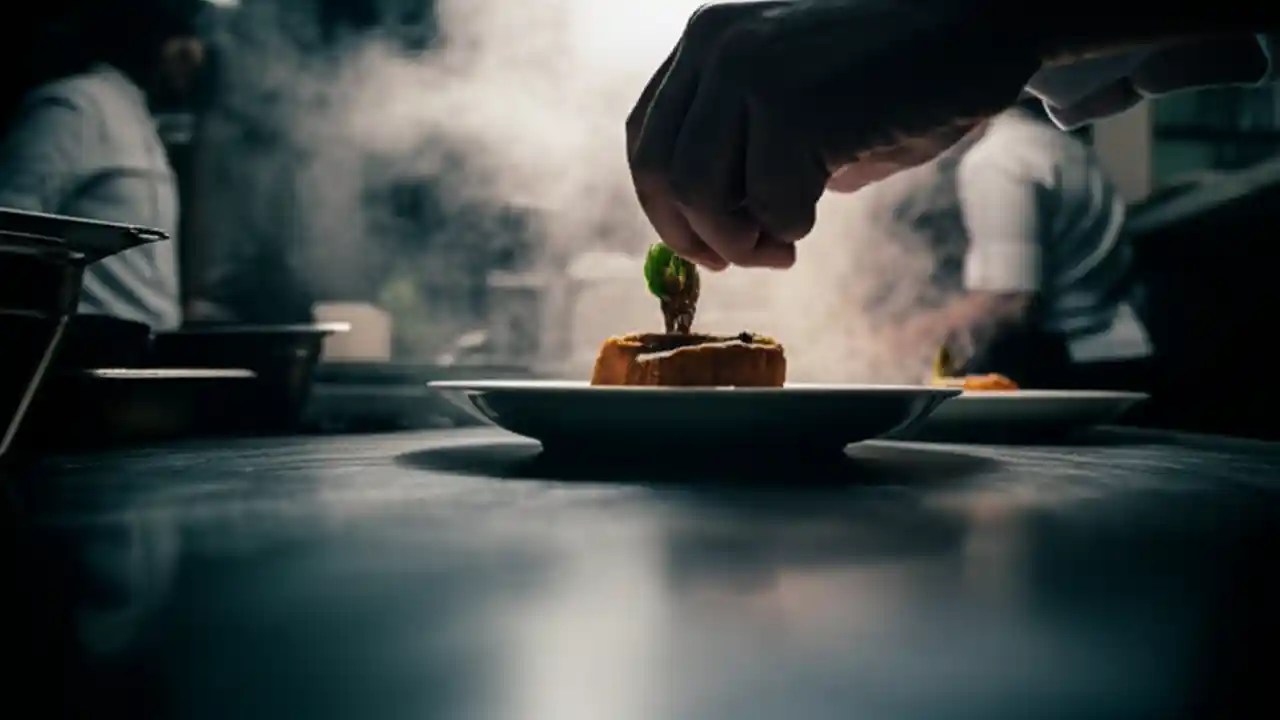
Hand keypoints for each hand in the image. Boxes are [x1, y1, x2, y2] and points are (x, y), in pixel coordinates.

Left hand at [627, 0, 1041, 269]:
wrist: (981, 25)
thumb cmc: (898, 73)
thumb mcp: (798, 103)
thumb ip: (743, 151)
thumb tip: (708, 234)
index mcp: (708, 41)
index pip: (646, 139)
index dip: (666, 208)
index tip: (708, 246)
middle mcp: (715, 45)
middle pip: (659, 171)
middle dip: (697, 235)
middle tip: (751, 257)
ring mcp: (749, 68)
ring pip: (701, 194)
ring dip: (744, 240)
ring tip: (787, 241)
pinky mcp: (792, 103)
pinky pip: (769, 205)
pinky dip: (794, 226)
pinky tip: (827, 201)